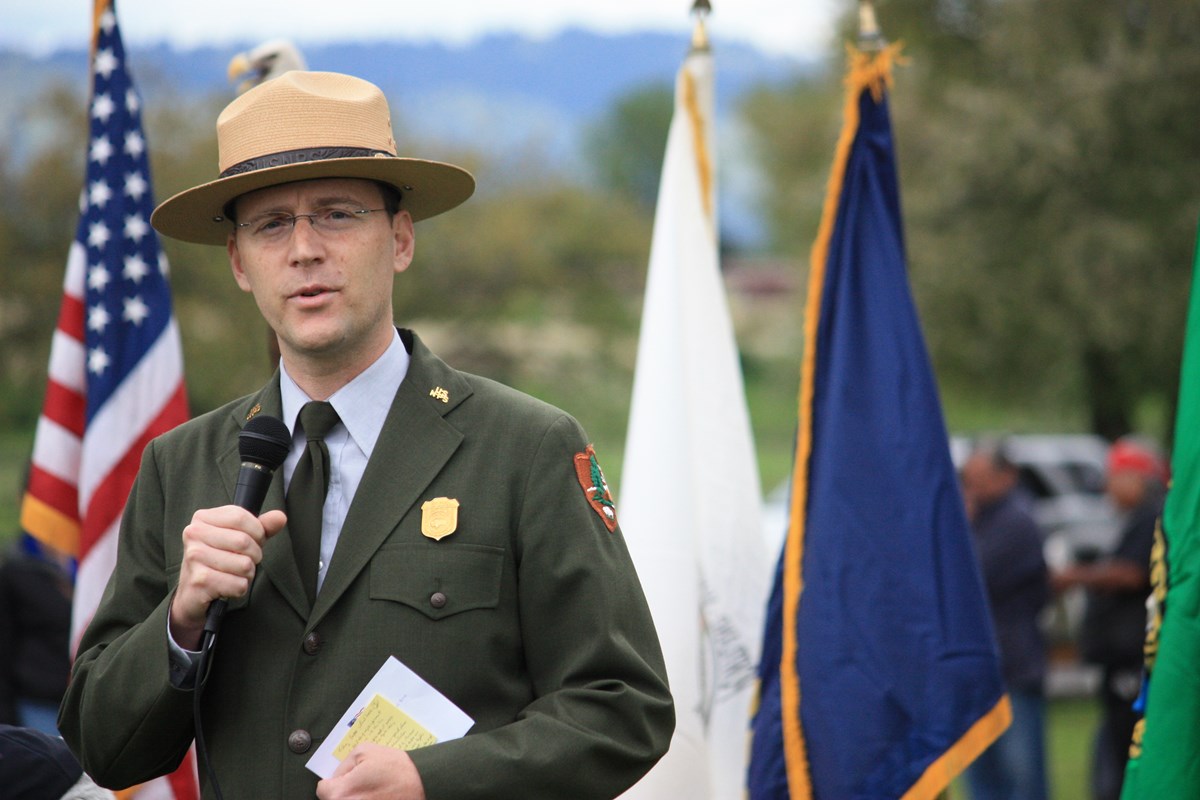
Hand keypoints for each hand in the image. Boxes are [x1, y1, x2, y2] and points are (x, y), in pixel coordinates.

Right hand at [169, 505, 286, 648]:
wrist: (193, 595)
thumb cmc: (219, 561)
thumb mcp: (240, 538)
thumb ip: (262, 527)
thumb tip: (280, 517)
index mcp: (202, 518)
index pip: (240, 516)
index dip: (256, 531)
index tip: (254, 541)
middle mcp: (193, 534)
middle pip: (243, 541)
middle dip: (254, 555)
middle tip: (244, 561)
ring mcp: (194, 557)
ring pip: (244, 564)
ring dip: (248, 574)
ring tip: (234, 574)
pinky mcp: (199, 581)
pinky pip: (238, 584)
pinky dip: (240, 588)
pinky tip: (227, 586)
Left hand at [317, 743, 425, 799]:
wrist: (423, 784)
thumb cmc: (395, 768)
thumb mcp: (364, 751)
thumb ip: (344, 763)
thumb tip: (338, 776)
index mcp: (339, 793)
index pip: (322, 789)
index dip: (335, 780)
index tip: (347, 778)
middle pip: (333, 799)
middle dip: (344, 790)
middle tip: (362, 783)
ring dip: (355, 796)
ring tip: (372, 790)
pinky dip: (366, 799)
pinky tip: (378, 797)